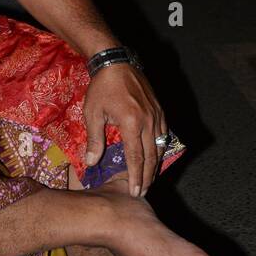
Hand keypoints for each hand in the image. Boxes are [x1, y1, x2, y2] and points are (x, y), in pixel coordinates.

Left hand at [82, 64, 167, 197]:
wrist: (116, 63)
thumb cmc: (101, 88)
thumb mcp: (93, 113)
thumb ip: (95, 140)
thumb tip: (92, 162)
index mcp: (131, 123)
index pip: (137, 158)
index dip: (136, 177)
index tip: (135, 192)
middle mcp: (148, 120)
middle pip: (152, 156)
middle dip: (148, 176)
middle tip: (143, 192)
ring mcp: (157, 114)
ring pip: (160, 146)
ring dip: (156, 165)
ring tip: (149, 178)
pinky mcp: (159, 109)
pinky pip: (163, 134)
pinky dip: (160, 148)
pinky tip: (155, 156)